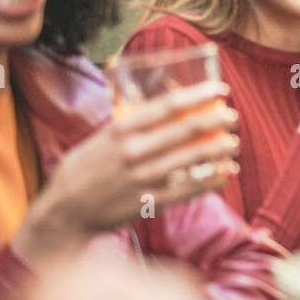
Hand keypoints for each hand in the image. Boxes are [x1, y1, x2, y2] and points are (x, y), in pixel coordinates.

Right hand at [13, 80, 238, 263]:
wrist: (66, 211)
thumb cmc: (85, 168)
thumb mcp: (102, 137)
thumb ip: (131, 122)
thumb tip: (165, 102)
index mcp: (121, 129)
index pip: (168, 105)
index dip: (199, 95)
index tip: (220, 89)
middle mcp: (133, 151)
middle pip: (187, 130)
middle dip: (217, 120)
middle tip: (232, 117)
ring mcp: (143, 178)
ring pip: (193, 159)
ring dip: (219, 149)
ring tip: (233, 143)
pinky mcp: (150, 202)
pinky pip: (190, 189)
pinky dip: (212, 179)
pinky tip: (228, 172)